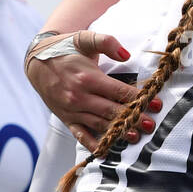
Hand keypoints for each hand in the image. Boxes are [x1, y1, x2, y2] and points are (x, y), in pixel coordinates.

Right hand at [24, 29, 159, 149]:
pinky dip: (92, 145)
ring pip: (99, 125)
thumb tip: (126, 54)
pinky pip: (80, 135)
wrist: (36, 61)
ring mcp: (72, 110)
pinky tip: (104, 152)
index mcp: (88, 79)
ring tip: (135, 137)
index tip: (156, 103)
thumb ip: (106, 42)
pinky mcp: (66, 118)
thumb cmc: (64, 49)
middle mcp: (80, 97)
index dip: (139, 99)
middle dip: (133, 119)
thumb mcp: (84, 38)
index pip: (119, 92)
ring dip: (118, 133)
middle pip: (112, 111)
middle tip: (150, 125)